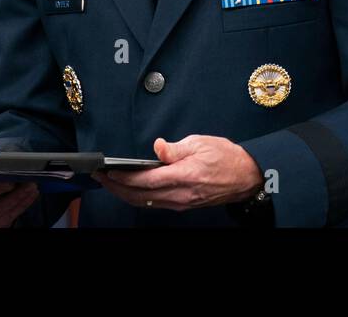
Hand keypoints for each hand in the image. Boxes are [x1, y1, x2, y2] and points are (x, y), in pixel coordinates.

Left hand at [91, 135, 263, 210]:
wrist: (247, 177)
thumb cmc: (227, 157)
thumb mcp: (201, 143)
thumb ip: (176, 148)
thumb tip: (157, 147)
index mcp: (183, 176)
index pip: (144, 181)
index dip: (122, 178)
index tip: (107, 171)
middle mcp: (180, 194)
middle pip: (139, 196)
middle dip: (116, 188)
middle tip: (100, 177)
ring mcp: (182, 202)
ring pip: (146, 203)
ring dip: (125, 194)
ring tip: (111, 183)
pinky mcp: (184, 204)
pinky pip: (156, 204)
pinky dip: (139, 198)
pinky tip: (132, 189)